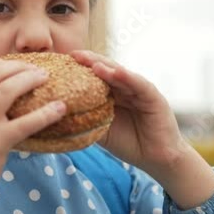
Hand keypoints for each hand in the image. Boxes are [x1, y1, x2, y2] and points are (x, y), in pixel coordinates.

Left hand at [69, 50, 182, 168]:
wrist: (155, 158)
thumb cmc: (128, 143)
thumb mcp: (101, 129)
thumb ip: (86, 119)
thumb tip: (58, 115)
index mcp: (112, 94)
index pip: (94, 76)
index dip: (79, 69)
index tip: (61, 63)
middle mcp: (125, 88)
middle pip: (106, 70)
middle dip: (90, 61)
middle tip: (73, 55)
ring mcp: (139, 90)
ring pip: (120, 74)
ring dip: (106, 66)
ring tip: (90, 62)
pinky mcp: (153, 96)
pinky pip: (138, 84)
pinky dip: (127, 77)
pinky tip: (115, 72)